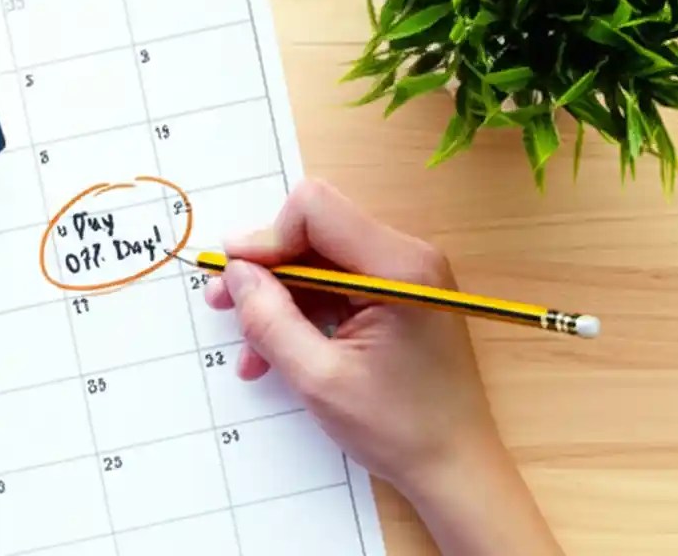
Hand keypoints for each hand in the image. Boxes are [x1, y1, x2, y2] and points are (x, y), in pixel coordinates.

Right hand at [207, 179, 562, 554]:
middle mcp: (405, 258)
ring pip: (317, 261)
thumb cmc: (398, 429)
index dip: (267, 238)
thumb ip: (270, 319)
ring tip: (248, 346)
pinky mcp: (395, 297)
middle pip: (313, 231)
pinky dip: (300, 313)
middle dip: (265, 269)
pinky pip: (334, 287)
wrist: (455, 468)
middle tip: (222, 304)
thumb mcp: (318, 377)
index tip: (237, 280)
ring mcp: (402, 277)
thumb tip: (235, 272)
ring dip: (277, 298)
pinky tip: (274, 354)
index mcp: (397, 267)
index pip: (316, 208)